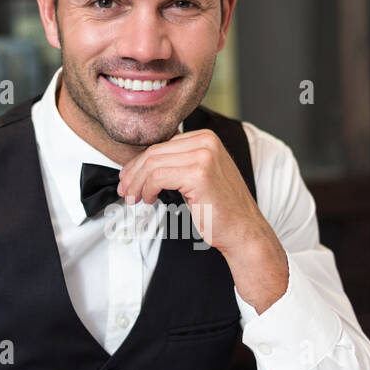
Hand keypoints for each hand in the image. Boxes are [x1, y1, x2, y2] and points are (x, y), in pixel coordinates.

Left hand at [116, 129, 269, 259]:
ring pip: (152, 164)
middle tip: (125, 190)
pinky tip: (148, 200)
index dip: (139, 162)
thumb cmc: (221, 209)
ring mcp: (204, 156)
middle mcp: (206, 142)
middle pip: (154, 152)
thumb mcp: (199, 176)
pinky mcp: (198, 174)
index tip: (128, 178)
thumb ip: (178, 164)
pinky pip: (158, 177)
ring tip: (133, 198)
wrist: (243, 231)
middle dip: (133, 173)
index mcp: (206, 138)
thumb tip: (142, 164)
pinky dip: (147, 189)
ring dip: (137, 183)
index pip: (161, 144)